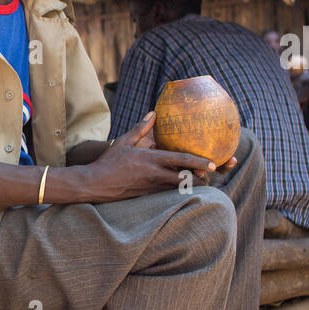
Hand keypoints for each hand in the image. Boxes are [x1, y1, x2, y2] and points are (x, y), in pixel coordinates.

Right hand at [72, 113, 217, 202]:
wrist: (95, 184)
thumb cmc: (109, 162)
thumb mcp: (124, 142)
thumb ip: (141, 128)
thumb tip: (154, 114)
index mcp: (151, 159)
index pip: (181, 161)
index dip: (199, 162)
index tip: (212, 164)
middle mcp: (155, 174)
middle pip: (185, 178)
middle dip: (200, 178)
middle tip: (210, 174)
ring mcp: (152, 187)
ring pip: (179, 188)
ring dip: (190, 185)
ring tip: (200, 180)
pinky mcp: (148, 195)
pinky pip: (168, 193)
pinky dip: (178, 190)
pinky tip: (183, 187)